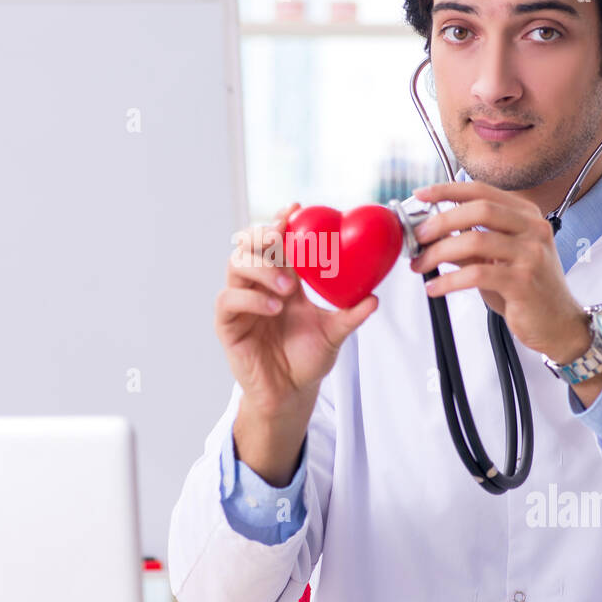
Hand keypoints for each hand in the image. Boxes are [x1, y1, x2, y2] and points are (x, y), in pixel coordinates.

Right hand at [215, 202, 377, 414]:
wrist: (291, 392)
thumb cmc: (307, 358)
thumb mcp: (334, 334)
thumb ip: (351, 315)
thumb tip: (373, 298)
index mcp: (282, 278)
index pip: (276, 241)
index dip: (281, 221)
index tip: (296, 209)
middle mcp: (258, 285)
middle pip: (249, 244)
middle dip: (264, 235)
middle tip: (284, 240)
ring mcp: (241, 302)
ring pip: (236, 265)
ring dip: (263, 268)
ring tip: (288, 286)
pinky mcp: (228, 324)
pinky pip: (229, 300)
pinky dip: (251, 299)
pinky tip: (274, 307)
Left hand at [407, 182, 587, 360]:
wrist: (558, 323)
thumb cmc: (526, 290)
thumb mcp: (495, 259)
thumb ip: (467, 244)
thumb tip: (430, 235)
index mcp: (526, 215)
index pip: (482, 191)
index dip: (448, 189)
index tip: (421, 194)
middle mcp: (533, 228)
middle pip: (479, 209)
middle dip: (440, 220)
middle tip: (417, 236)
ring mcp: (531, 253)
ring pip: (475, 241)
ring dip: (438, 252)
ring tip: (420, 264)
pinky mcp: (523, 281)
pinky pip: (477, 274)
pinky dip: (449, 280)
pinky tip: (435, 287)